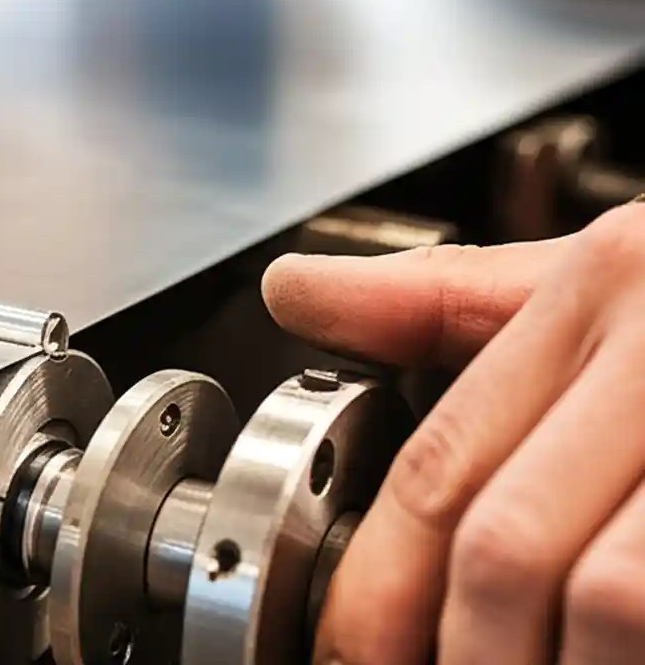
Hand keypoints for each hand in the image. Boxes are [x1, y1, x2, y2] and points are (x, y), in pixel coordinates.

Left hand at [262, 201, 644, 663]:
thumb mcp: (609, 277)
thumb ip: (451, 304)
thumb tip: (292, 290)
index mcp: (603, 286)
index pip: (435, 468)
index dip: (375, 593)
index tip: (349, 658)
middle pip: (504, 545)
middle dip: (461, 654)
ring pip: (602, 596)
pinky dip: (625, 655)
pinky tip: (608, 661)